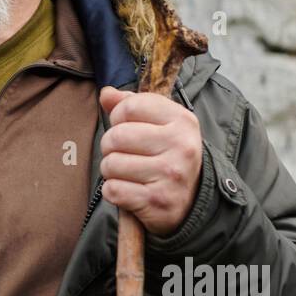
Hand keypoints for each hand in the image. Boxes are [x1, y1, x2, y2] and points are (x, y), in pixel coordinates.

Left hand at [98, 86, 203, 236]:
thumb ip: (131, 104)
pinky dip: (113, 191)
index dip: (118, 117)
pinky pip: (112, 189)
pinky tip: (129, 190)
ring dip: (111, 171)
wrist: (190, 201)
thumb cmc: (167, 156)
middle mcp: (181, 146)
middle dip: (110, 146)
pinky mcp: (157, 200)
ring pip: (111, 164)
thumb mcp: (159, 124)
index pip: (130, 106)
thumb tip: (106, 94)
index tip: (125, 126)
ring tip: (128, 173)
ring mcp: (170, 174)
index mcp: (183, 121)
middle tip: (124, 154)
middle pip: (116, 136)